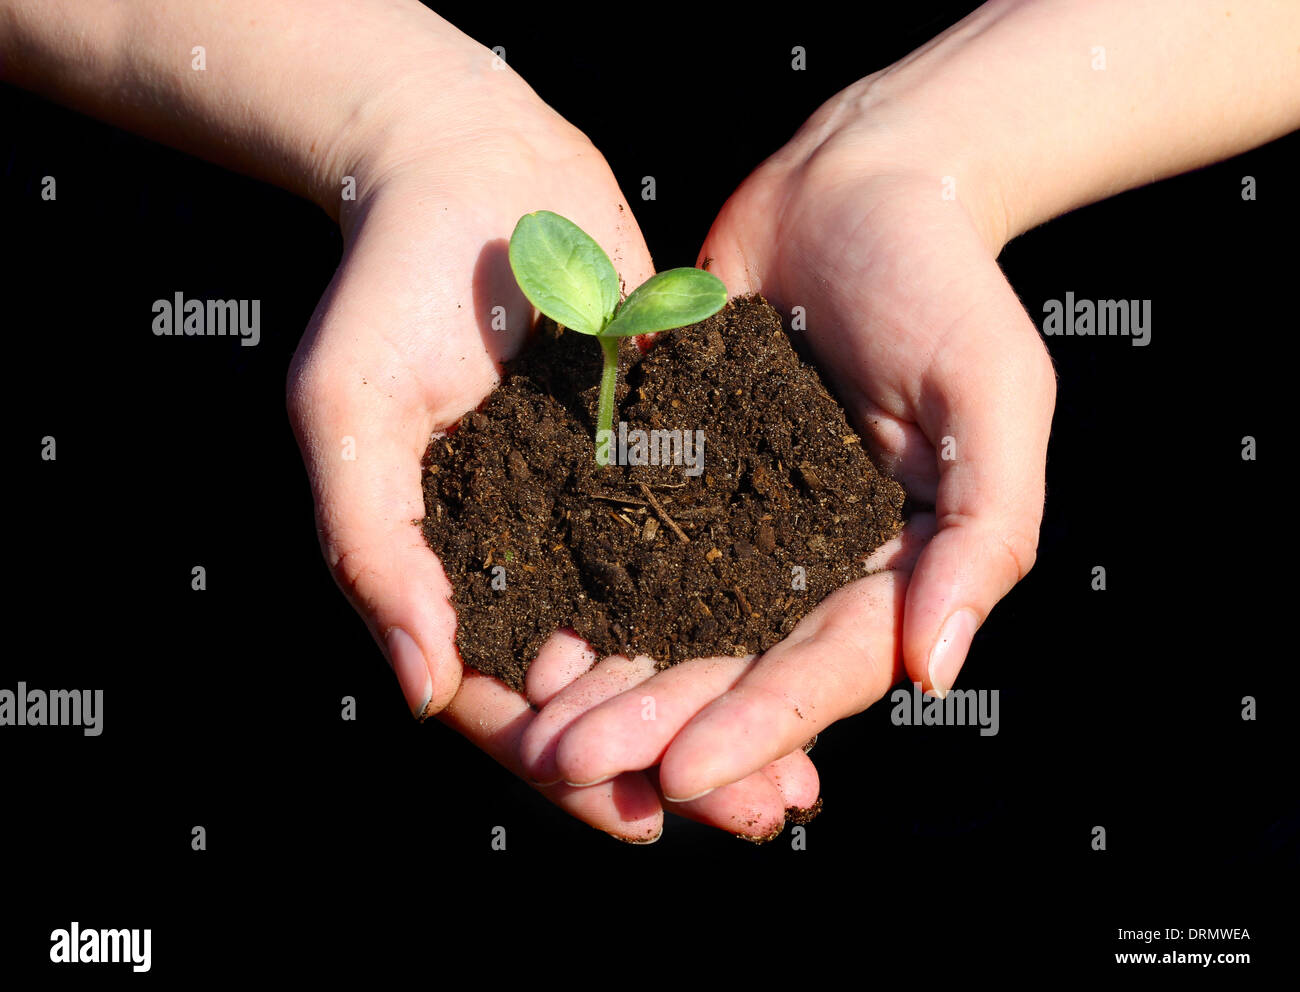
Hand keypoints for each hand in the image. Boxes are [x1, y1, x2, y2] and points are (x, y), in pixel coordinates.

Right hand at [286, 61, 819, 840]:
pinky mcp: (657, 459)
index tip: (645, 816)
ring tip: (803, 764)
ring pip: (668, 634)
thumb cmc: (385, 290)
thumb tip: (424, 692)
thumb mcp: (349, 416)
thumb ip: (375, 552)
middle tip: (763, 811)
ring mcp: (597, 512)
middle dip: (678, 755)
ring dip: (730, 701)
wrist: (470, 172)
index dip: (572, 767)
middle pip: (606, 688)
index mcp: (450, 573)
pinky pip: (707, 545)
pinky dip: (752, 601)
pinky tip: (814, 639)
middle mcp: (530, 560)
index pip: (506, 702)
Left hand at [535, 80, 1054, 801]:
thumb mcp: (994, 394)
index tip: (681, 777)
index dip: (756, 728)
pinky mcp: (678, 472)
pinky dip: (580, 597)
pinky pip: (626, 545)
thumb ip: (986, 529)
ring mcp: (740, 521)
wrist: (855, 183)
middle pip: (732, 666)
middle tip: (573, 763)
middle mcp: (811, 562)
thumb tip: (934, 670)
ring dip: (607, 683)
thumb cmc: (945, 279)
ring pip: (670, 626)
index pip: (825, 668)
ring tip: (537, 728)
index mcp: (893, 564)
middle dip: (657, 723)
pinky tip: (526, 636)